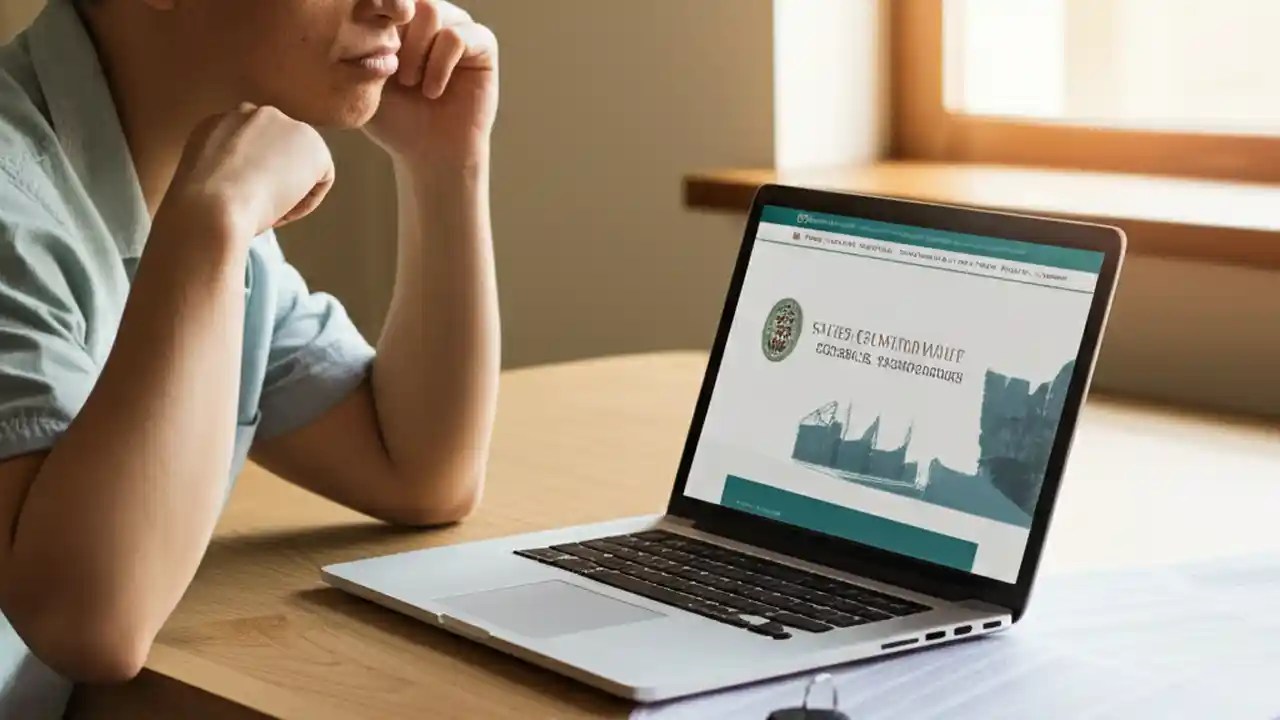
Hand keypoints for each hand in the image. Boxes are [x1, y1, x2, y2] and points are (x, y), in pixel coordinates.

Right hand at [170, 104, 335, 238]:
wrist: (211, 206)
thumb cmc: (200, 206)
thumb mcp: (203, 180)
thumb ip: (225, 171)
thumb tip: (244, 188)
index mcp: (219, 122)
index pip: (248, 148)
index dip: (250, 179)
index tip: (242, 202)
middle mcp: (252, 113)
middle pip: (276, 153)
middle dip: (273, 180)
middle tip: (259, 209)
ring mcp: (285, 124)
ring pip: (298, 167)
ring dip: (287, 192)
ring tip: (266, 212)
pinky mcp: (314, 144)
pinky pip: (320, 180)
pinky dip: (305, 203)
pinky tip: (283, 211)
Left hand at [364, 1, 498, 162]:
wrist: (428, 152)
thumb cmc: (394, 119)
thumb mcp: (365, 78)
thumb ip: (360, 43)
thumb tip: (359, 13)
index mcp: (401, 18)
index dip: (376, 14)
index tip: (371, 51)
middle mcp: (431, 17)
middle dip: (395, 36)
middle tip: (393, 74)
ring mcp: (458, 26)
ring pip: (431, 10)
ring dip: (416, 51)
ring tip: (411, 82)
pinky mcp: (482, 44)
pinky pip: (457, 36)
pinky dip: (439, 65)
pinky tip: (432, 90)